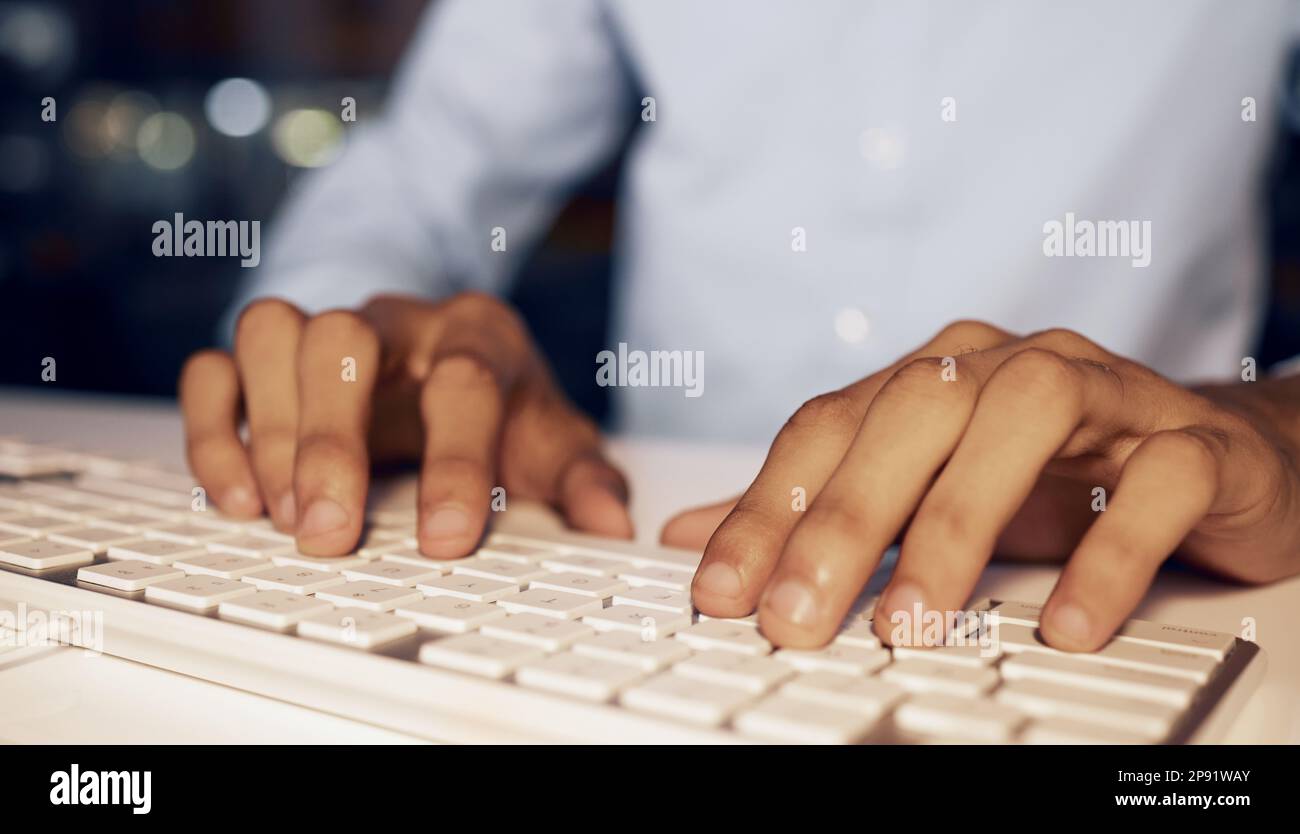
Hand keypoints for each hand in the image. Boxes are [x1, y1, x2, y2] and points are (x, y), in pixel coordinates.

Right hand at [179, 292, 631, 556]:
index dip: (456, 462)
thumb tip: (612, 525)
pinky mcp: (268, 361)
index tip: (446, 540)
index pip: (465, 381)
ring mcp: (325, 330)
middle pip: (346, 340)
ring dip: (270, 429)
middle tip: (329, 534)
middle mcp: (398, 323)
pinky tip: (238, 498)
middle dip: (332, 440)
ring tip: (283, 516)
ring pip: (274, 332)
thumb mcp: (554, 442)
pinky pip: (217, 368)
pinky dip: (216, 429)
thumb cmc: (503, 411)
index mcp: (478, 337)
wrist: (453, 358)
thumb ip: (585, 480)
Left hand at [672, 321, 1299, 650]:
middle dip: (843, 517)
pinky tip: (1068, 624)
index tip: (721, 591)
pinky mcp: (1192, 441)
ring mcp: (1105, 392)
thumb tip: (691, 535)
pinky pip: (1154, 479)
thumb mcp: (922, 490)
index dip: (767, 506)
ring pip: (1022, 420)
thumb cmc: (1054, 474)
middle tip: (796, 618)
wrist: (1210, 455)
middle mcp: (1008, 367)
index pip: (829, 426)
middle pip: (910, 415)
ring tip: (915, 624)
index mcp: (935, 377)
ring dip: (958, 523)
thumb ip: (814, 508)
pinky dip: (1109, 549)